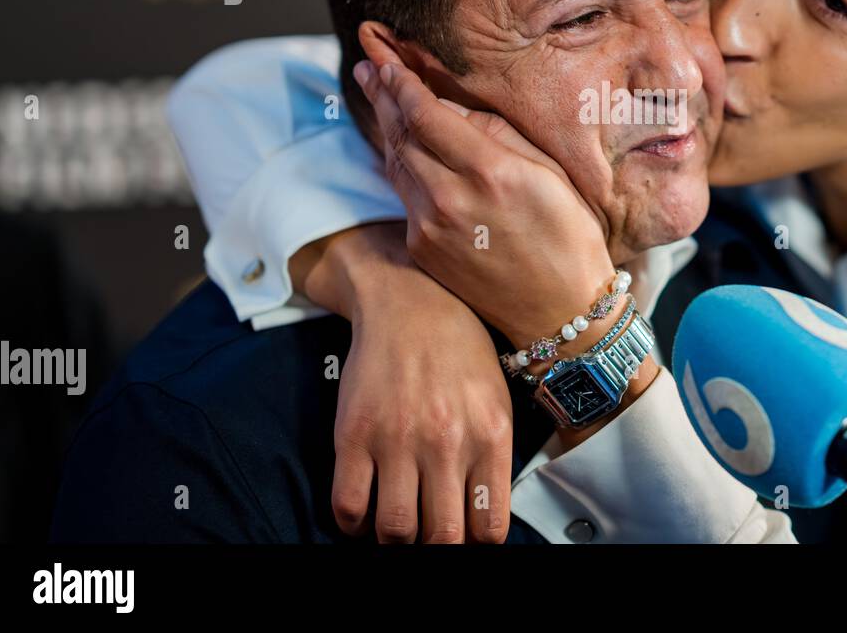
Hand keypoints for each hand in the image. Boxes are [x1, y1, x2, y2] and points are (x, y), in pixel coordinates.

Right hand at [291, 223, 512, 543]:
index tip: (468, 539)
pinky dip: (355, 523)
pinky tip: (365, 512)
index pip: (489, 528)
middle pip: (442, 538)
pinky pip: (349, 506)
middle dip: (437, 547)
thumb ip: (494, 457)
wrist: (411, 299)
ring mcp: (397, 440)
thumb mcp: (498, 397)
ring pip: (395, 531)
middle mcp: (446, 442)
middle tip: (431, 535)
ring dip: (397, 538)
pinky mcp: (355, 434)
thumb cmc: (460, 349)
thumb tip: (485, 517)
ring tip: (399, 524)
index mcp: (490, 436)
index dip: (477, 545)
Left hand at [352, 50, 614, 351]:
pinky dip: (398, 161)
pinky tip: (398, 143)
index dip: (401, 80)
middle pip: (400, 133)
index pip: (426, 113)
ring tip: (373, 89)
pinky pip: (402, 193)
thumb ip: (500, 135)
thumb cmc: (570, 239)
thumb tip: (456, 108)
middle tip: (366, 59)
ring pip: (395, 162)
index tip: (385, 54)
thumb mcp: (550, 175)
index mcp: (489, 173)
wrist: (561, 315)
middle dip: (381, 92)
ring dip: (383, 124)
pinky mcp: (421, 249)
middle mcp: (450, 199)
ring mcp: (429, 228)